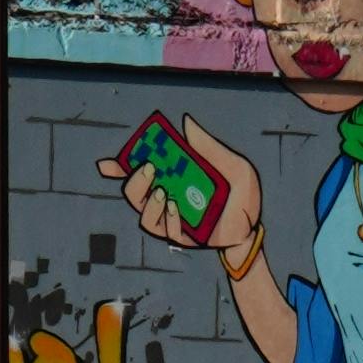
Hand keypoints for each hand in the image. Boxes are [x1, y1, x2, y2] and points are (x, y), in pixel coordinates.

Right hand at [106, 116, 261, 268]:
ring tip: (162, 192)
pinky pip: (166, 232)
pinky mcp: (183, 238)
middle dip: (134, 182)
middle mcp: (169, 198)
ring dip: (148, 204)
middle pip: (136, 194)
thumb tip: (186, 123)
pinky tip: (176, 208)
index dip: (120, 168)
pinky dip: (168, 219)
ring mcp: (174, 220)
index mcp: (176, 178)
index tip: (106, 164)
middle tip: (147, 169)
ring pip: (145, 216)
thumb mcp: (234, 167)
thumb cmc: (244, 198)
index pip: (141, 172)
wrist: (255, 230)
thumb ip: (210, 148)